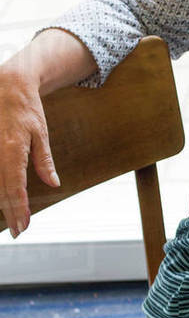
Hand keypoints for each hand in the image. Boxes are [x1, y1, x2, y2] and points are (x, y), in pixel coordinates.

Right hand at [0, 61, 58, 236]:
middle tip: (18, 231)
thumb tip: (53, 184)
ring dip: (2, 203)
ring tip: (12, 220)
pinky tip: (3, 199)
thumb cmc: (26, 109)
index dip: (19, 209)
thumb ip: (44, 161)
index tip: (23, 226)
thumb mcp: (40, 133)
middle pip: (1, 191)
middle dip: (10, 213)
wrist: (7, 85)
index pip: (15, 187)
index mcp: (12, 150)